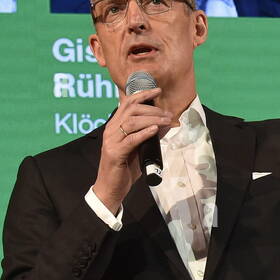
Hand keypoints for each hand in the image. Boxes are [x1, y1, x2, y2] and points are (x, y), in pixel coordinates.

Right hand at [92, 87, 174, 211]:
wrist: (111, 188)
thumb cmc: (125, 168)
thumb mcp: (140, 149)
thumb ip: (149, 136)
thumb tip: (166, 125)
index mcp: (114, 126)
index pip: (127, 103)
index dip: (142, 94)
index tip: (157, 91)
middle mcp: (111, 130)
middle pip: (131, 110)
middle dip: (152, 109)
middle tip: (168, 114)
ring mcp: (111, 141)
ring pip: (131, 122)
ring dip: (151, 119)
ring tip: (166, 121)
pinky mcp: (115, 153)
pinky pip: (131, 139)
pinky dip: (144, 133)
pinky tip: (154, 130)